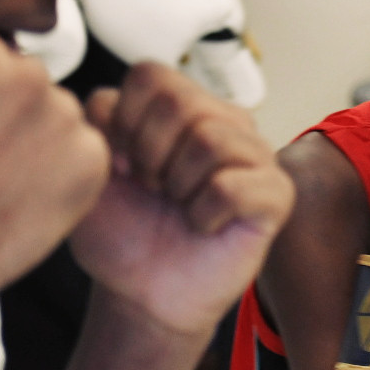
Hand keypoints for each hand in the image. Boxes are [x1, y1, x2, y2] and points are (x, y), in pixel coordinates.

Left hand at [69, 61, 291, 334]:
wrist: (144, 294)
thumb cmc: (125, 233)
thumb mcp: (93, 170)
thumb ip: (96, 124)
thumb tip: (108, 100)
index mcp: (184, 107)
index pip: (150, 75)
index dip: (123, 121)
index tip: (122, 163)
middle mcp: (226, 121)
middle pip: (180, 99)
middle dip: (148, 152)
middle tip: (152, 188)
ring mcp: (257, 155)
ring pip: (210, 139)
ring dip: (177, 185)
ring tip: (178, 206)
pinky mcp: (276, 195)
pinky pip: (232, 187)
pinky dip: (203, 214)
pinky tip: (202, 225)